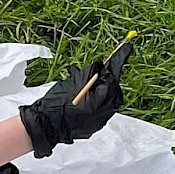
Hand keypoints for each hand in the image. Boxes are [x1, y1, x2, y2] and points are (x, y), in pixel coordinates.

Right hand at [19, 40, 134, 158]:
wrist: (46, 126)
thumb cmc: (58, 103)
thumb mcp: (74, 81)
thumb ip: (92, 72)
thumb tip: (100, 66)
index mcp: (104, 98)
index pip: (114, 75)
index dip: (119, 59)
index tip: (128, 47)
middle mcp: (107, 110)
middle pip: (112, 87)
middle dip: (102, 77)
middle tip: (90, 71)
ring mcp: (101, 119)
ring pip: (104, 96)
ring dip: (94, 87)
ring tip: (75, 80)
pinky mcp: (94, 125)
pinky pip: (98, 106)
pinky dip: (90, 98)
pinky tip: (76, 94)